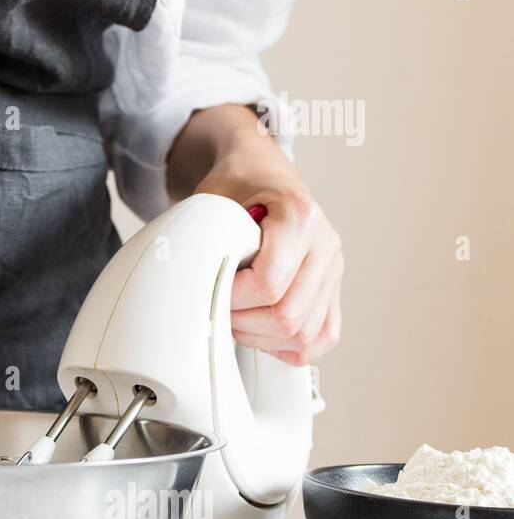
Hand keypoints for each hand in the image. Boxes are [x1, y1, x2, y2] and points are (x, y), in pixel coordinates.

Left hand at [169, 107, 341, 365]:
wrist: (261, 172)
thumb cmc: (237, 185)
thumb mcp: (212, 199)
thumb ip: (203, 236)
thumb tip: (187, 283)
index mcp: (298, 215)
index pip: (268, 284)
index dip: (232, 298)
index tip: (211, 291)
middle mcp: (325, 243)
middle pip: (288, 317)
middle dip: (243, 324)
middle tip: (219, 311)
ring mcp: (333, 268)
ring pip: (305, 334)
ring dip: (262, 339)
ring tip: (236, 321)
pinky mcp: (333, 288)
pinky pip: (323, 336)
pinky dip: (292, 347)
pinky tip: (265, 335)